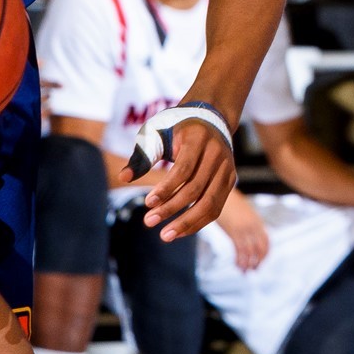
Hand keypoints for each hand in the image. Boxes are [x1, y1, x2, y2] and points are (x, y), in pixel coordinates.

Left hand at [133, 119, 236, 240]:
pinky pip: (215, 208)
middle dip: (172, 208)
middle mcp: (217, 154)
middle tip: (149, 222)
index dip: (166, 188)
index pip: (184, 169)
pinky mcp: (229, 181)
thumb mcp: (157, 132)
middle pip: (197, 189)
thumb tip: (124, 177)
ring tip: (165, 235)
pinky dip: (197, 222)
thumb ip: (143, 155)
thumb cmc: (176, 126)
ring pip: (210, 203)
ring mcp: (227, 169)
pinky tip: (178, 231)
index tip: (147, 203)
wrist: (210, 117)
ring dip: (187, 223)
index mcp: (199, 138)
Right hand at [218, 193, 270, 270]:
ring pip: (250, 251)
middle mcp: (253, 226)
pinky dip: (240, 260)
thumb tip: (249, 231)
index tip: (261, 261)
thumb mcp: (243, 212)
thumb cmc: (229, 202)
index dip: (265, 253)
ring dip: (248, 264)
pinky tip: (238, 265)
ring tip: (245, 272)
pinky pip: (239, 249)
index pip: (266, 241)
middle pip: (261, 248)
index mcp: (257, 221)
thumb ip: (248, 222)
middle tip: (254, 270)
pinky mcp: (233, 231)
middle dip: (259, 261)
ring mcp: (244, 229)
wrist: (219, 193)